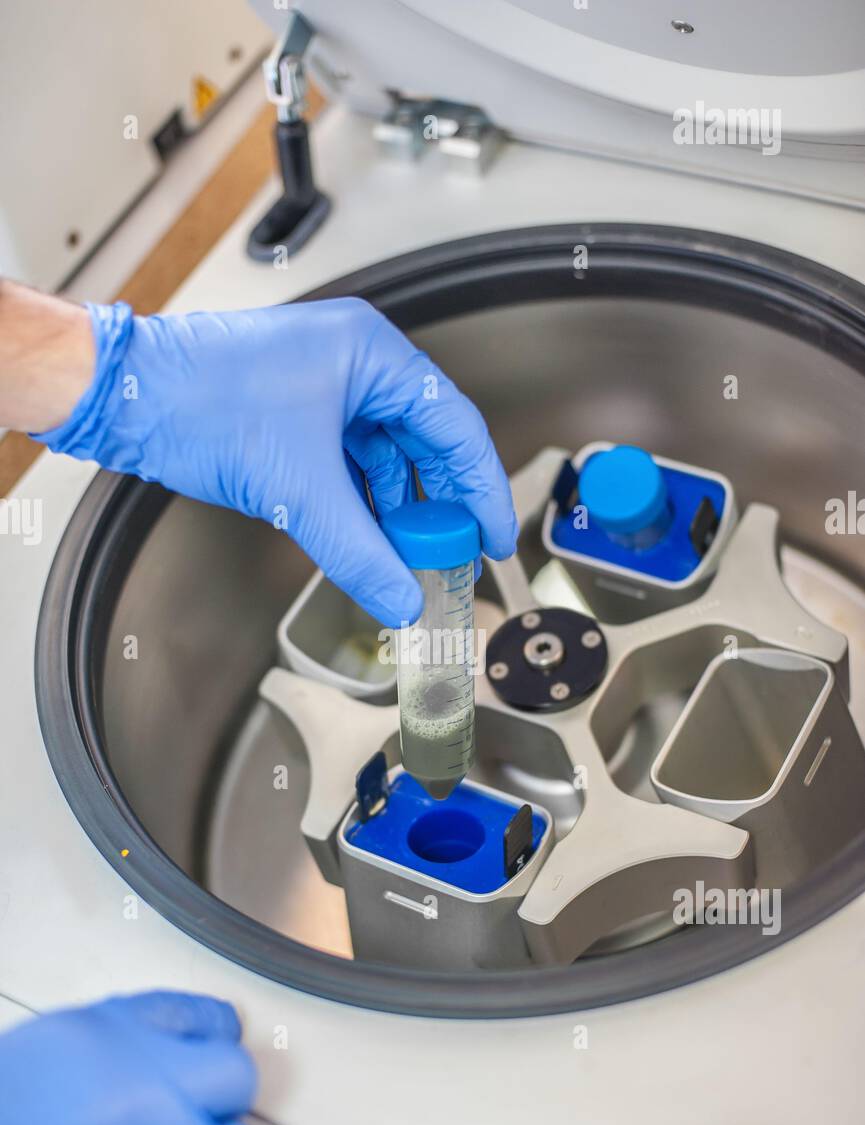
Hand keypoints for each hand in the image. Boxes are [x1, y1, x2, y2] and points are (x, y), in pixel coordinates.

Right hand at [0, 991, 258, 1124]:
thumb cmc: (6, 1113)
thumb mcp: (73, 1035)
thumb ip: (153, 1020)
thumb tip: (213, 1023)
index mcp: (133, 1056)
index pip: (227, 1044)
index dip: (213, 1055)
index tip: (203, 1066)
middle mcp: (156, 1115)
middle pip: (239, 1095)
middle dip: (213, 1100)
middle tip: (180, 1111)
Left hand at [33, 297, 517, 624]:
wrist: (123, 396)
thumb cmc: (196, 400)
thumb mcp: (298, 488)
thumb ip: (360, 550)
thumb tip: (401, 597)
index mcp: (372, 355)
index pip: (455, 426)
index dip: (481, 490)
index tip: (494, 537)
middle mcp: (354, 363)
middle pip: (424, 443)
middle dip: (438, 505)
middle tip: (455, 556)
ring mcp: (323, 386)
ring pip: (383, 457)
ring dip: (396, 510)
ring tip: (407, 558)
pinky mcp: (294, 413)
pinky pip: (347, 464)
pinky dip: (360, 503)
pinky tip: (366, 539)